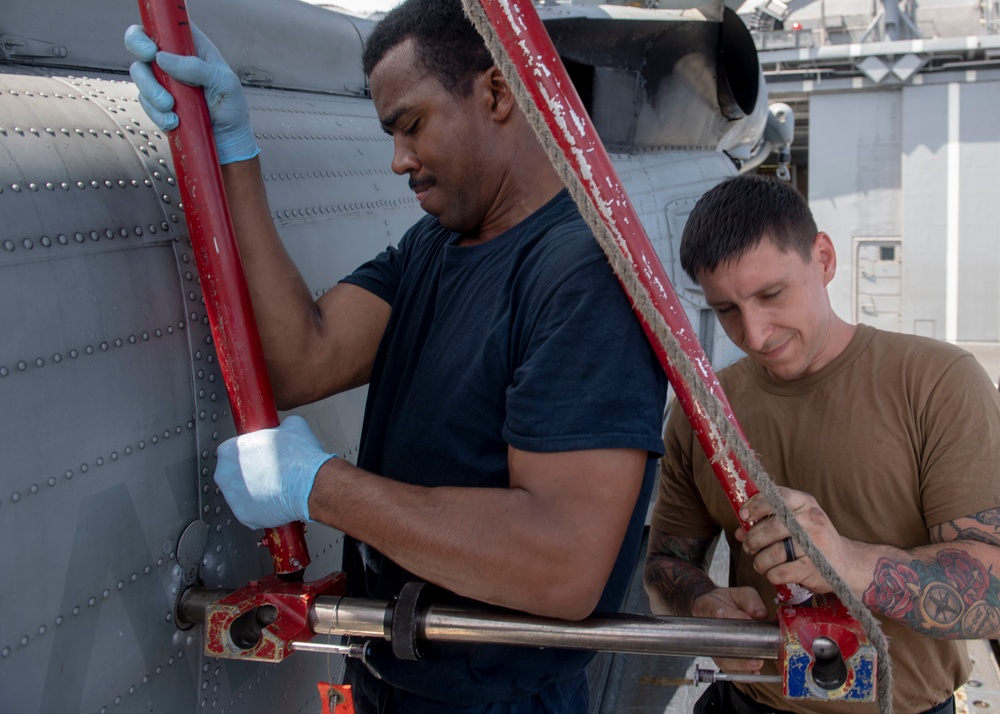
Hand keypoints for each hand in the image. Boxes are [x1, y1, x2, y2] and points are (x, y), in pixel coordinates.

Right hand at [124, 23, 258, 163]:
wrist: (227, 142)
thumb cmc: (231, 108)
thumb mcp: (225, 83)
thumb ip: (197, 68)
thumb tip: (161, 58)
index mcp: (193, 47)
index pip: (166, 26)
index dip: (154, 29)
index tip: (154, 48)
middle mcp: (174, 60)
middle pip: (140, 42)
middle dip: (139, 50)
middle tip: (151, 64)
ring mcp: (163, 81)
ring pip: (139, 74)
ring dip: (151, 91)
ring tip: (171, 107)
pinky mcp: (156, 102)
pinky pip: (144, 101)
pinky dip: (156, 112)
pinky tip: (173, 121)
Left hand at [213, 416, 335, 528]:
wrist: (311, 484)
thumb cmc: (299, 457)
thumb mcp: (292, 425)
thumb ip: (279, 428)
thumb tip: (284, 429)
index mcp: (229, 450)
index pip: (232, 450)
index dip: (249, 452)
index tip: (260, 455)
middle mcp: (224, 475)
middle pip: (233, 473)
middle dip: (249, 473)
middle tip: (270, 471)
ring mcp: (232, 498)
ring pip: (242, 494)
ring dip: (255, 491)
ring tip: (276, 486)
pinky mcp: (244, 516)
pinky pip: (251, 511)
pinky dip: (262, 508)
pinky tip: (277, 500)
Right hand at [691, 586, 767, 673]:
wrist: (710, 606)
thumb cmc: (726, 600)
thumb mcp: (741, 593)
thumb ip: (752, 601)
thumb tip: (761, 614)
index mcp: (711, 607)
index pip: (721, 613)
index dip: (735, 618)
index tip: (749, 623)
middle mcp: (709, 628)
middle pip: (720, 645)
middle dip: (739, 656)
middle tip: (756, 661)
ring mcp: (712, 643)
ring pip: (722, 660)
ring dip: (740, 667)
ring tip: (756, 668)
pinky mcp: (717, 654)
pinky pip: (726, 667)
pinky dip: (740, 673)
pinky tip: (752, 675)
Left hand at [736, 487, 857, 594]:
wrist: (845, 564)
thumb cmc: (813, 540)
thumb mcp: (796, 522)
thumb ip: (767, 522)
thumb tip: (740, 531)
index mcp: (806, 504)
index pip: (777, 497)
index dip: (756, 505)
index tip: (744, 516)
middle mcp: (812, 521)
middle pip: (771, 527)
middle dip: (753, 539)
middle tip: (749, 546)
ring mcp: (815, 545)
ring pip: (773, 553)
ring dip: (760, 561)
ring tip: (760, 563)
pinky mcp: (813, 568)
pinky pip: (779, 572)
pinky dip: (771, 574)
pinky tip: (773, 573)